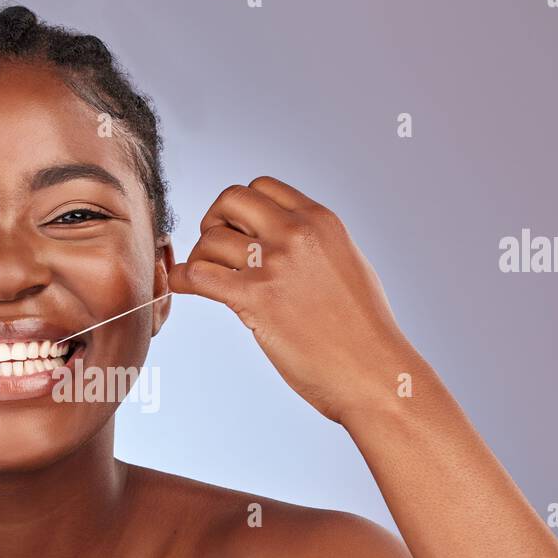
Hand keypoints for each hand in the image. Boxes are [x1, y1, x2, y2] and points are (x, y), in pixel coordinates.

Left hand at [168, 176, 416, 425]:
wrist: (373, 371)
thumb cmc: (363, 330)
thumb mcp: (346, 263)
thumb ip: (313, 243)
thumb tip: (278, 239)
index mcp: (321, 220)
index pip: (262, 186)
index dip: (241, 208)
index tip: (238, 232)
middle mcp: (298, 233)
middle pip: (231, 199)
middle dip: (214, 221)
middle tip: (217, 251)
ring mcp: (276, 264)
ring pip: (210, 239)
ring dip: (201, 258)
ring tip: (209, 280)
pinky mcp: (256, 299)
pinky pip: (199, 274)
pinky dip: (184, 279)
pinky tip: (187, 287)